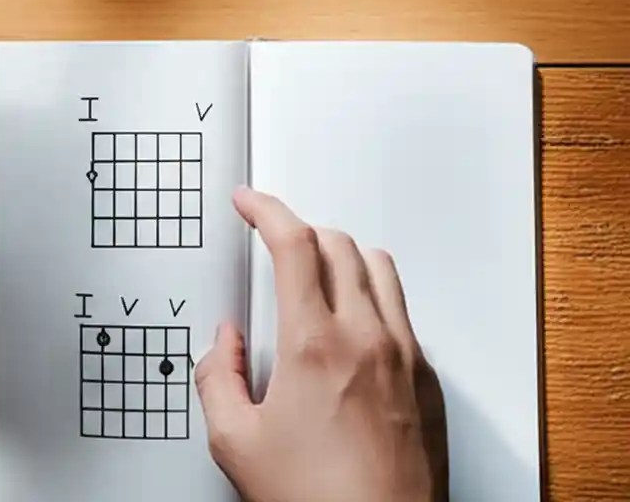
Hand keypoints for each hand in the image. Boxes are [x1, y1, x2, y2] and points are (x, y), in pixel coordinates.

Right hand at [194, 187, 448, 501]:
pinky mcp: (427, 382)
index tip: (249, 202)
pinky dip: (373, 298)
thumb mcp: (236, 442)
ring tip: (315, 271)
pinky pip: (403, 313)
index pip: (294, 243)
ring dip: (342, 255)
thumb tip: (225, 345)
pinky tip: (351, 325)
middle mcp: (368, 339)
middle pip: (339, 244)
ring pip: (380, 268)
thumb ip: (218, 379)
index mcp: (314, 345)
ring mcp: (405, 357)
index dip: (266, 209)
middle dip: (299, 229)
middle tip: (274, 238)